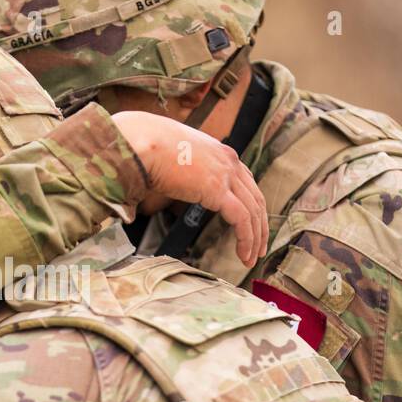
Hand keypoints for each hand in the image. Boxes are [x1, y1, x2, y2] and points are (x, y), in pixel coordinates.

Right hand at [112, 110, 267, 264]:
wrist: (141, 142)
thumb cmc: (147, 148)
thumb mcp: (173, 158)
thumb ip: (178, 172)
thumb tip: (160, 185)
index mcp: (221, 153)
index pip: (247, 183)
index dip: (252, 207)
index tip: (251, 226)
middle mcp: (229, 161)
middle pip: (256, 199)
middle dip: (260, 227)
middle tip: (258, 249)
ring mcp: (226, 174)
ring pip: (253, 212)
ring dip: (255, 239)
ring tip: (250, 259)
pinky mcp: (218, 189)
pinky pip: (242, 219)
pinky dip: (246, 239)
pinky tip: (243, 255)